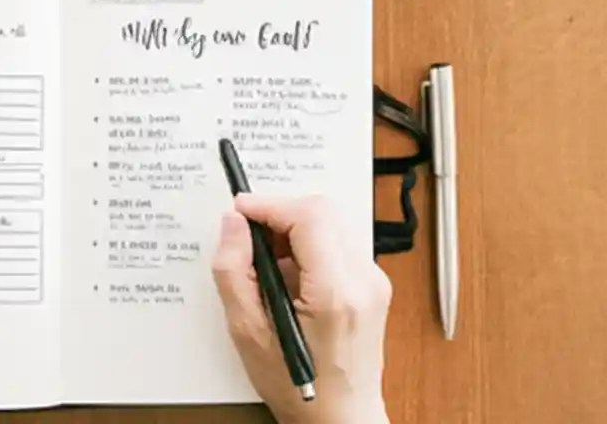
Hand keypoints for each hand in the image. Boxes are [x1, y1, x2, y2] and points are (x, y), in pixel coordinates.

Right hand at [213, 194, 391, 423]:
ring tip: (267, 261)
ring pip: (331, 223)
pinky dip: (308, 244)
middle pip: (323, 212)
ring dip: (293, 228)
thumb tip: (232, 224)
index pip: (309, 217)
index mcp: (335, 293)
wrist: (340, 417)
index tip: (238, 211)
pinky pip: (338, 242)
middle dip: (280, 213)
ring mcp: (373, 281)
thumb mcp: (248, 331)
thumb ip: (234, 270)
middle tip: (249, 237)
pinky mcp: (373, 284)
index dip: (268, 205)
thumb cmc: (296, 384)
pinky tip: (288, 274)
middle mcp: (364, 280)